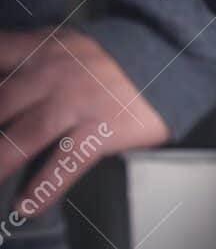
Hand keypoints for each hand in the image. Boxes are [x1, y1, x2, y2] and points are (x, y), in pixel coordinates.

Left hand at [0, 27, 170, 214]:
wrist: (167, 60)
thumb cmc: (113, 58)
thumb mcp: (63, 42)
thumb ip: (27, 58)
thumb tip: (2, 85)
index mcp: (37, 49)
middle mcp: (50, 75)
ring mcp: (76, 104)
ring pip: (23, 135)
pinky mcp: (101, 130)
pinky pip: (66, 163)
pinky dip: (45, 187)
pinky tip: (26, 206)